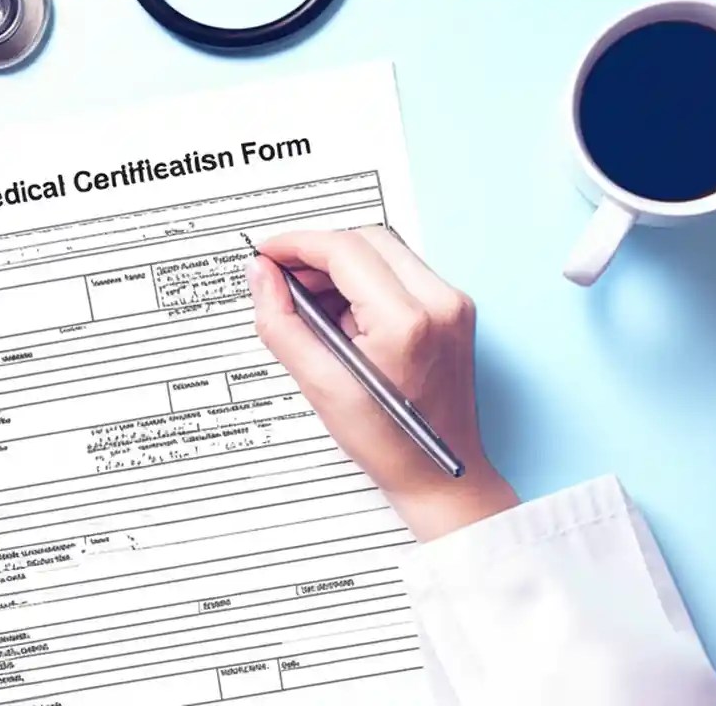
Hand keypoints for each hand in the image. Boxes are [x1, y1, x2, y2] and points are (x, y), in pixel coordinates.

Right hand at [245, 226, 517, 540]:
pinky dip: (365, 281)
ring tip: (312, 305)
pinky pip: (401, 272)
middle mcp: (440, 303)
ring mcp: (452, 304)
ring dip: (342, 265)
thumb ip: (281, 323)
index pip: (344, 250)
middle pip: (367, 240)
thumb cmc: (389, 443)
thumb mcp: (319, 385)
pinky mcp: (454, 310)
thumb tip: (261, 276)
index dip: (297, 245)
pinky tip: (344, 316)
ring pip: (385, 251)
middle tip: (283, 279)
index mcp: (407, 322)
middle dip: (319, 252)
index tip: (267, 254)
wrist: (439, 475)